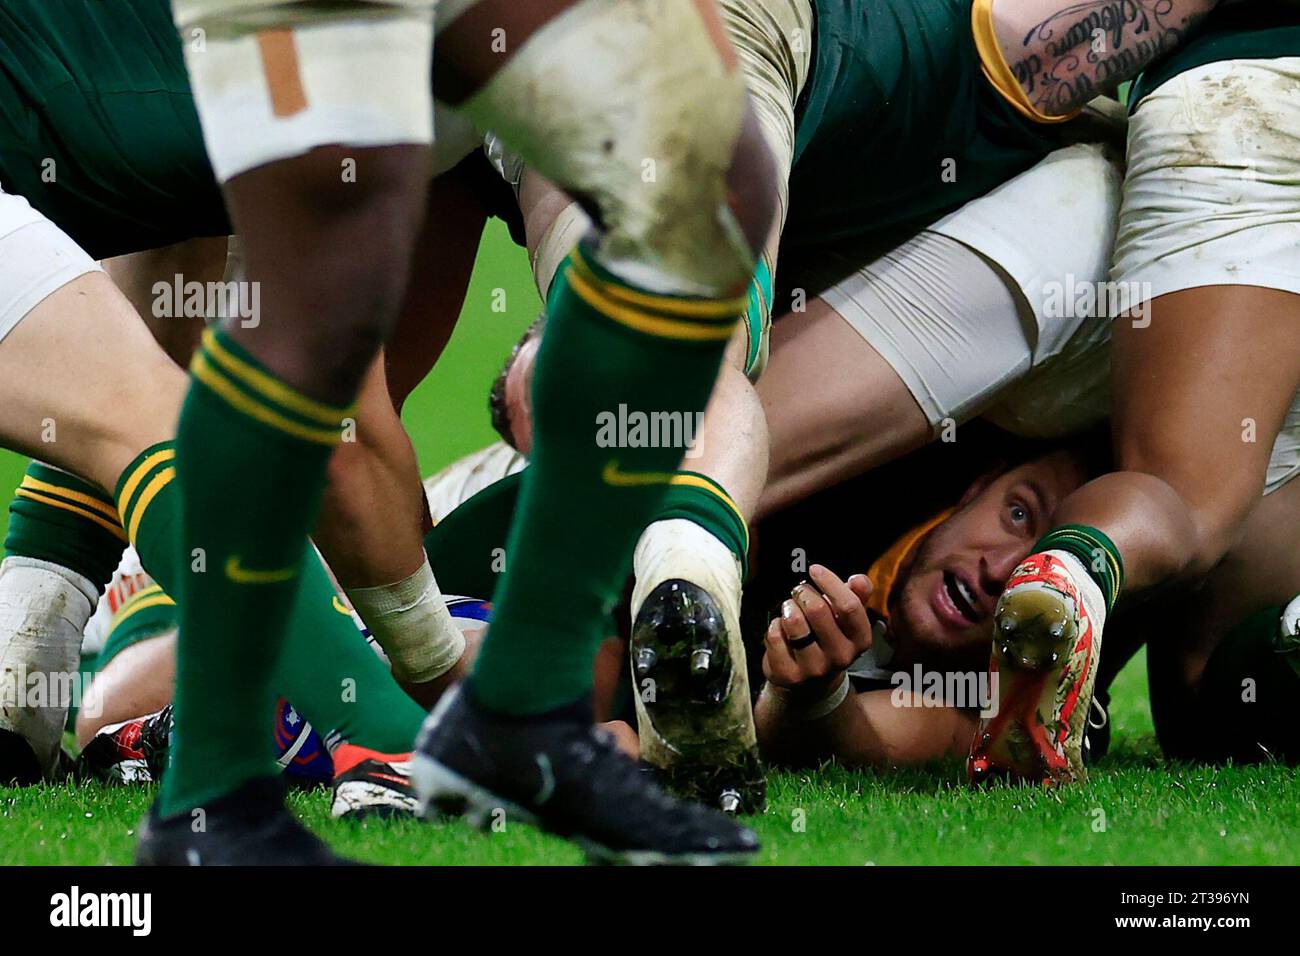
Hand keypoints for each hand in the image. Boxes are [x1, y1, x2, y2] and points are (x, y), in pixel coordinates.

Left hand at [762, 564, 873, 698]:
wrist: (811, 682)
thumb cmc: (829, 638)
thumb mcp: (846, 619)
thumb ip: (856, 596)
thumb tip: (858, 579)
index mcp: (860, 640)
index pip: (849, 606)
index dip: (830, 582)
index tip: (815, 570)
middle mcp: (841, 656)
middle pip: (817, 610)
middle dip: (803, 593)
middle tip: (799, 592)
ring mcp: (814, 668)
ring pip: (794, 621)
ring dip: (788, 608)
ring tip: (790, 610)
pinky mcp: (789, 674)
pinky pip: (774, 635)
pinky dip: (774, 625)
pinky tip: (781, 630)